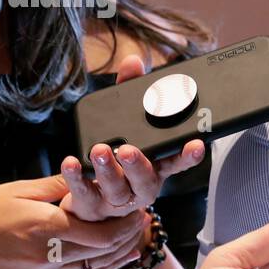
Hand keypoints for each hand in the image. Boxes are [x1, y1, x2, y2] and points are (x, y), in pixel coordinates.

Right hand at [0, 176, 146, 268]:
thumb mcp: (15, 192)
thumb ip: (54, 186)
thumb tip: (85, 175)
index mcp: (47, 227)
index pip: (104, 233)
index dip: (128, 223)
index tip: (139, 210)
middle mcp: (50, 256)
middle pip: (106, 252)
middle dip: (130, 236)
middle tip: (144, 221)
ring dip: (119, 254)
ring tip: (135, 239)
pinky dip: (98, 268)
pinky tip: (110, 259)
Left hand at [58, 55, 205, 221]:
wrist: (96, 206)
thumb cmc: (118, 163)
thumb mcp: (128, 127)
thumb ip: (130, 95)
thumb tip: (133, 62)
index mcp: (156, 168)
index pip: (177, 162)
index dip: (189, 155)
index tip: (196, 144)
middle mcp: (141, 186)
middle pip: (146, 178)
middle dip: (138, 164)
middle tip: (129, 149)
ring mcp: (117, 198)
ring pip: (117, 188)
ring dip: (109, 170)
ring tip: (100, 151)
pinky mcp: (92, 204)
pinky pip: (85, 192)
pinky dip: (77, 177)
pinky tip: (72, 162)